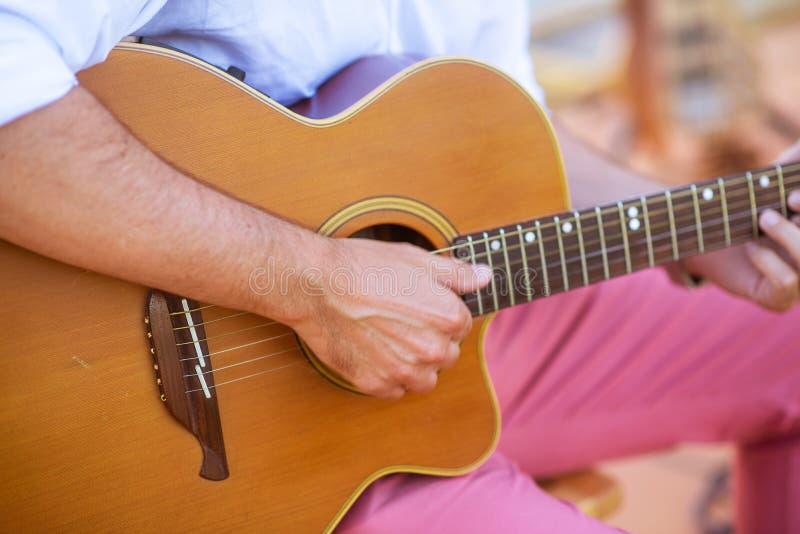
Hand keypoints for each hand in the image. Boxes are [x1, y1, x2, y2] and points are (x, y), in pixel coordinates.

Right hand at [288, 238, 490, 398]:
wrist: (317, 285)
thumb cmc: (365, 266)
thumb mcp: (417, 259)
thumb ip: (457, 273)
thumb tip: (485, 277)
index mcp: (449, 318)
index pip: (462, 325)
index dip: (441, 312)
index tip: (419, 303)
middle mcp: (432, 350)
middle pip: (446, 354)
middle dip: (431, 340)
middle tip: (401, 319)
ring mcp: (404, 371)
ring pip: (425, 379)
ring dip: (415, 364)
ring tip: (391, 339)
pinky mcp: (376, 385)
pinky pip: (395, 390)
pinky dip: (388, 376)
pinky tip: (374, 353)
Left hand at [683, 142, 799, 310]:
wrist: (706, 238)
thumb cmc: (746, 208)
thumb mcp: (771, 184)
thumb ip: (792, 166)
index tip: (794, 196)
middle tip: (787, 200)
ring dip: (790, 236)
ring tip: (763, 217)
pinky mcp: (778, 301)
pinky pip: (785, 282)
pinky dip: (767, 259)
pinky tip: (749, 247)